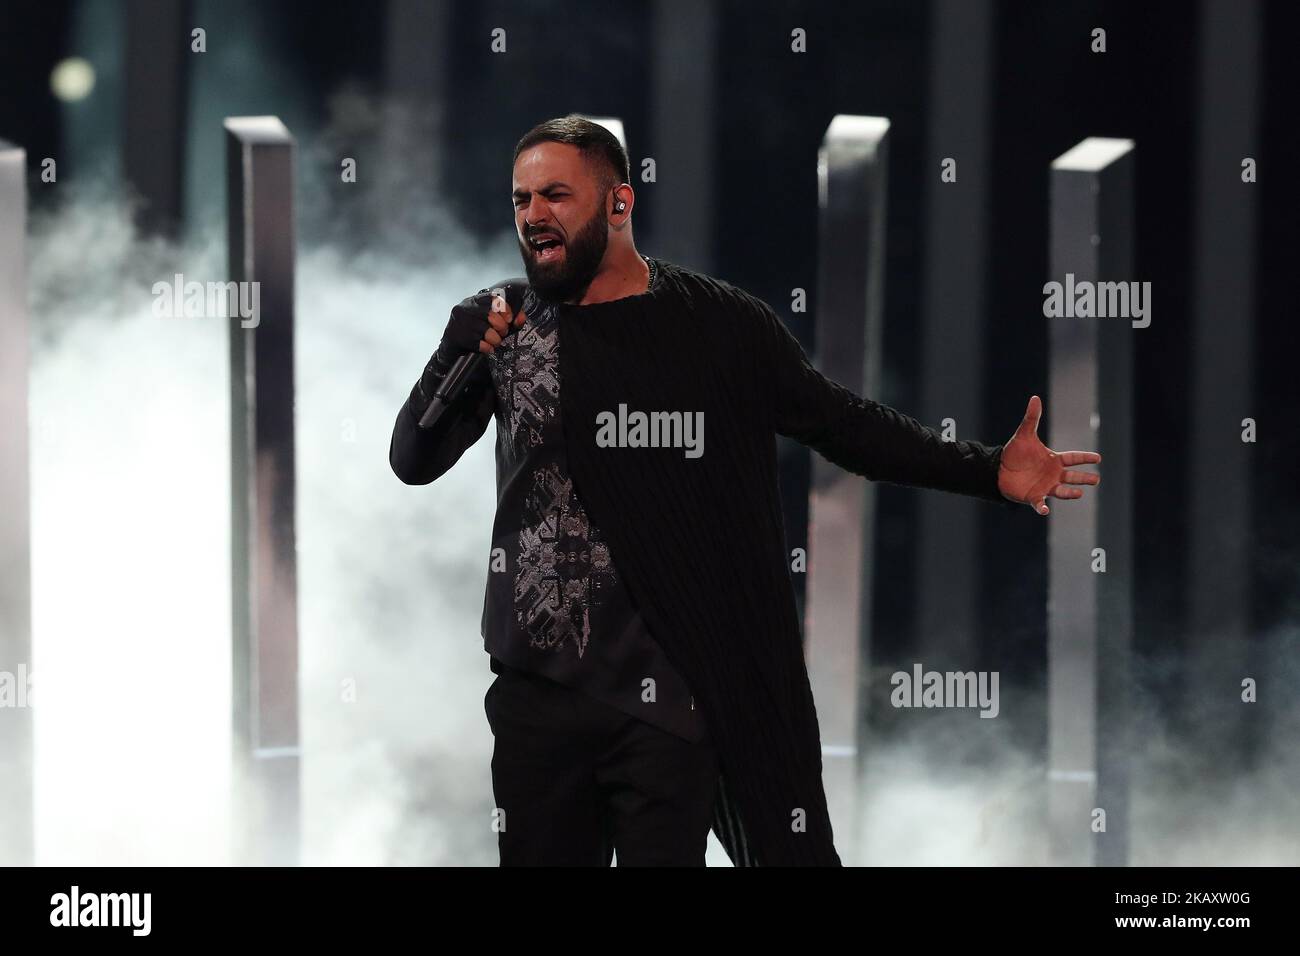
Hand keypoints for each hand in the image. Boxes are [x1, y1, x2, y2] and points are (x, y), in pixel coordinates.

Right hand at [436, 283, 527, 364]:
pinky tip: (486, 347)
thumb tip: (521, 317)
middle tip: (502, 332)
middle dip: (502, 327)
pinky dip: (487, 348)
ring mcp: (460, 321)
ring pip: (487, 331)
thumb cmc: (475, 331)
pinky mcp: (457, 336)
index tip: (510, 318)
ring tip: (494, 341)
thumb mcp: (493, 322)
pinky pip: (480, 344)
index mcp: (476, 300)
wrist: (451, 345)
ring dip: (496, 340)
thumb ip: (510, 320)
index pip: (495, 296)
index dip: (507, 307)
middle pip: (492, 315)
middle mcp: (466, 307)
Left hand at [997, 395, 1100, 515]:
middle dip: (1084, 478)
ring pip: (1062, 492)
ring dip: (1070, 493)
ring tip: (1079, 493)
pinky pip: (1040, 504)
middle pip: (1073, 476)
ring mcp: (1045, 487)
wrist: (999, 470)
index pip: (1073, 458)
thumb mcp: (1023, 435)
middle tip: (1096, 479)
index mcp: (1053, 460)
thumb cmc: (1014, 453)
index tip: (1098, 458)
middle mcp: (1053, 474)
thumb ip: (1031, 419)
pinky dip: (1043, 508)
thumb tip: (1034, 398)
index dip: (1085, 458)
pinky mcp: (1034, 497)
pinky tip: (1045, 510)